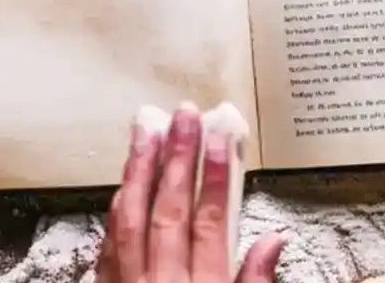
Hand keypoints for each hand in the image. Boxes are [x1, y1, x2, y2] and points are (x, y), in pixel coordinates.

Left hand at [95, 106, 286, 282]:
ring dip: (140, 170)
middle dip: (179, 158)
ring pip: (131, 218)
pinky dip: (118, 208)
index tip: (221, 138)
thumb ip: (254, 280)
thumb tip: (274, 241)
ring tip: (148, 132)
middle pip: (170, 211)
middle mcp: (162, 282)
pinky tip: (125, 184)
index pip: (210, 222)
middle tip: (185, 118)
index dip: (216, 176)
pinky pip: (109, 242)